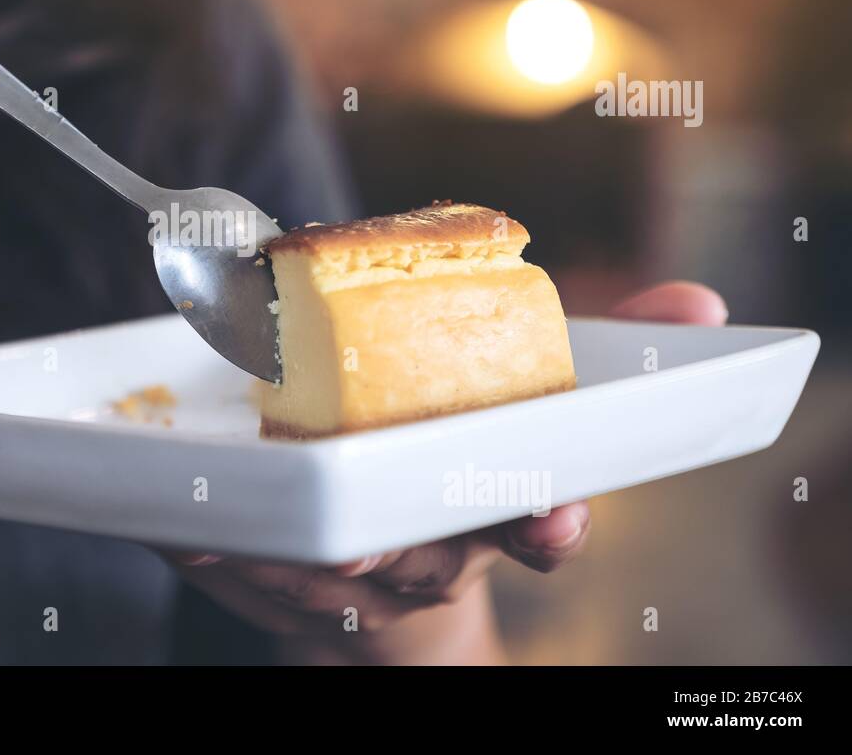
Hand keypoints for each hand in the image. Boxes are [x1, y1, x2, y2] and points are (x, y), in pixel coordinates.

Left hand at [166, 280, 727, 663]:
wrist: (383, 550)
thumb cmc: (456, 458)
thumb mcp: (531, 401)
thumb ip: (613, 350)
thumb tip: (703, 302)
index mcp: (492, 510)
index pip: (539, 531)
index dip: (548, 527)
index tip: (553, 515)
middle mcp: (428, 552)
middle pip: (421, 561)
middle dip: (396, 548)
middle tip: (367, 537)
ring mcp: (351, 574)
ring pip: (320, 578)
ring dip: (277, 554)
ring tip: (235, 527)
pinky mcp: (278, 577)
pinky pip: (244, 572)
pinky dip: (211, 550)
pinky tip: (175, 526)